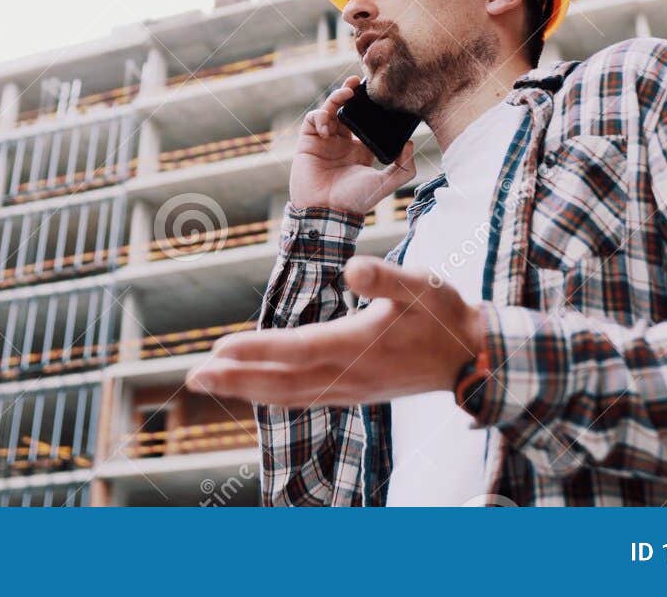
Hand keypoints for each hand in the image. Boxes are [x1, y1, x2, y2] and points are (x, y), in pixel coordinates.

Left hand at [186, 255, 484, 406]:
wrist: (473, 359)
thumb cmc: (446, 317)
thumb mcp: (424, 287)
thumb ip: (388, 279)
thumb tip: (352, 269)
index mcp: (358, 345)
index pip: (296, 349)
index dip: (256, 349)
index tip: (218, 348)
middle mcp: (347, 374)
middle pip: (281, 381)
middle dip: (235, 378)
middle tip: (192, 376)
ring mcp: (349, 389)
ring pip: (288, 394)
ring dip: (246, 388)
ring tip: (208, 381)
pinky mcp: (354, 393)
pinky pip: (302, 397)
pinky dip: (271, 395)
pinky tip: (253, 389)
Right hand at [288, 74, 415, 215]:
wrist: (325, 212)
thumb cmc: (355, 201)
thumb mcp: (385, 184)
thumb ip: (403, 167)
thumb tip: (410, 143)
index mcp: (361, 150)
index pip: (366, 121)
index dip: (370, 107)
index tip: (378, 93)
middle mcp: (343, 142)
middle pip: (347, 110)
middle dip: (351, 93)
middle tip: (358, 81)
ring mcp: (325, 141)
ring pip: (329, 109)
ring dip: (336, 98)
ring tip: (346, 94)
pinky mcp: (308, 142)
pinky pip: (313, 119)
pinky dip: (320, 116)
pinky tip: (327, 126)